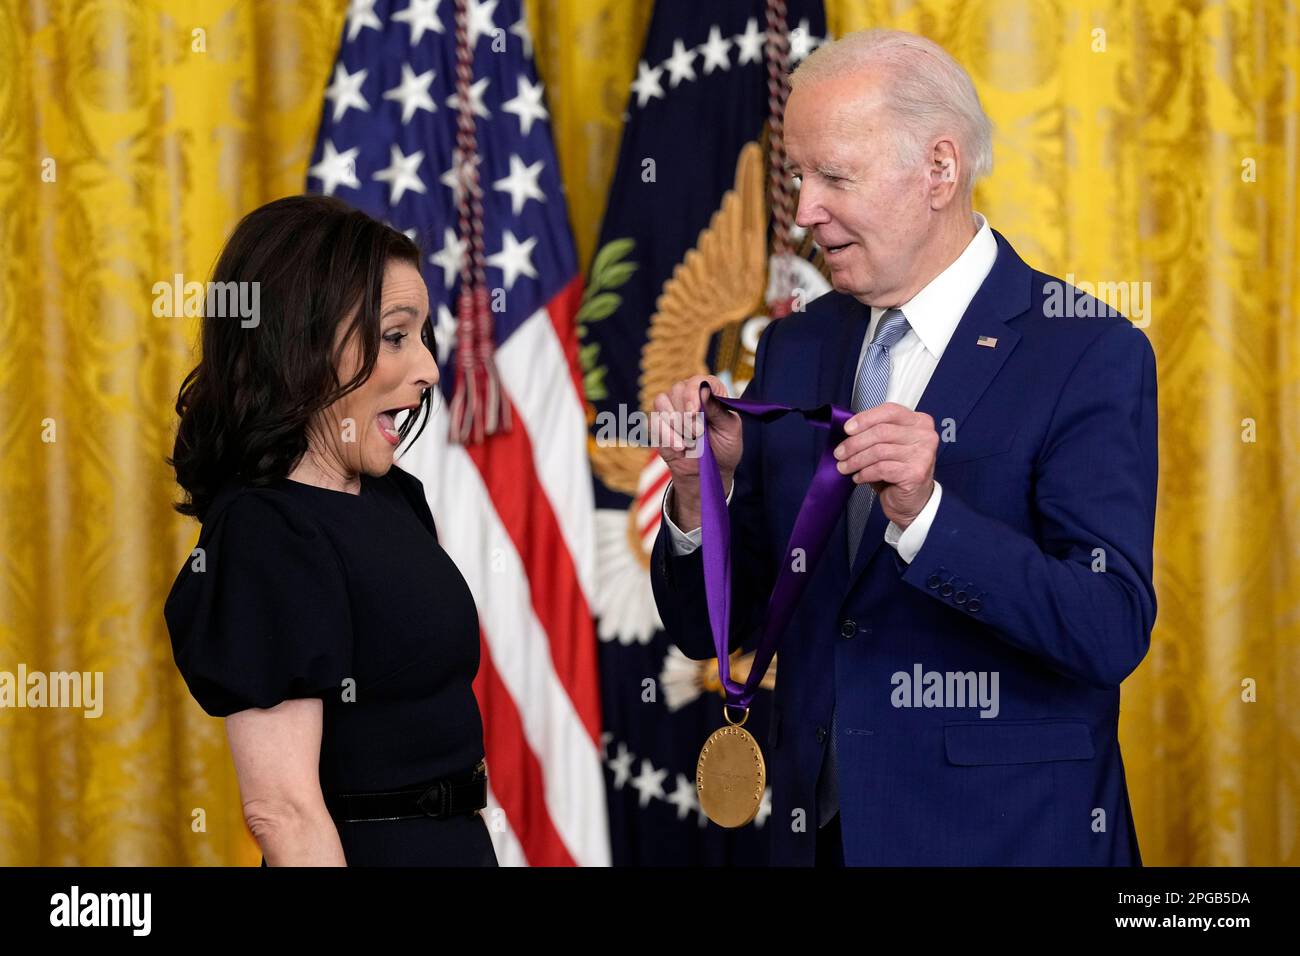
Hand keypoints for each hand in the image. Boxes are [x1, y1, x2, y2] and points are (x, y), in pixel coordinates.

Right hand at [652, 374, 740, 527]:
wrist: (706, 472)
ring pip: (662, 401)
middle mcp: (689, 395)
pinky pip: (654, 420)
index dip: (694, 393)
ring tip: (691, 441)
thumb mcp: (730, 431)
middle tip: (699, 434)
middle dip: (687, 416)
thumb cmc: (723, 448)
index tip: (695, 412)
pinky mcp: (658, 422)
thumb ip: (718, 409)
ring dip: (676, 425)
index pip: (699, 380)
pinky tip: (680, 447)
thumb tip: (704, 390)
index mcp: (711, 392)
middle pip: (678, 389)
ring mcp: (672, 407)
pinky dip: (667, 436)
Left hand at [834, 403, 936, 528]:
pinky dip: (865, 473)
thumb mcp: (889, 445)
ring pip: (878, 451)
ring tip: (845, 466)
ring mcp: (922, 454)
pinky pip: (881, 468)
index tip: (847, 429)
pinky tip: (859, 476)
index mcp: (919, 422)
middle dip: (855, 443)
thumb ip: (875, 432)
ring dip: (856, 460)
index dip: (865, 418)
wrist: (912, 501)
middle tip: (840, 453)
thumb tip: (848, 429)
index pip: (889, 411)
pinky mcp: (915, 473)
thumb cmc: (899, 470)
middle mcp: (925, 436)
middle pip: (881, 431)